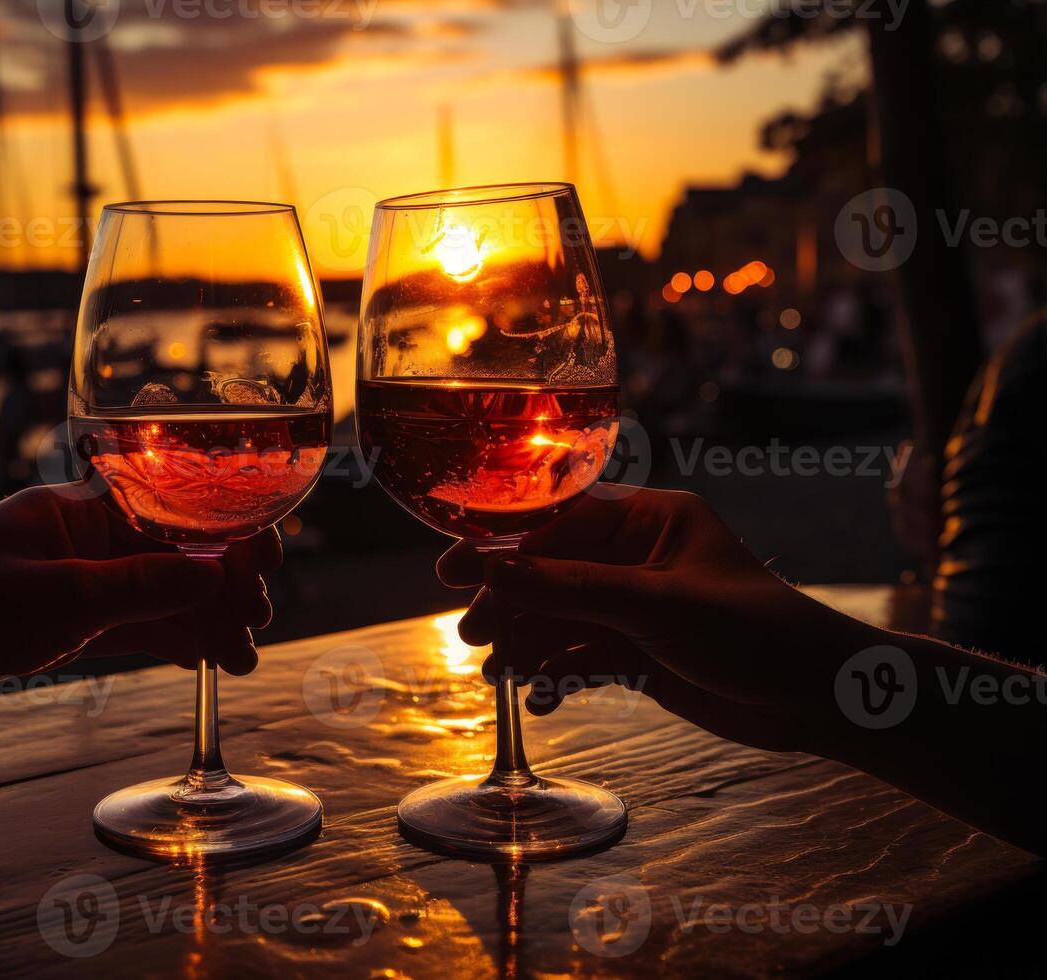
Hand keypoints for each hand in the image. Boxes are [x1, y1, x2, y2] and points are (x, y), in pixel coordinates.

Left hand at [0, 484, 281, 733]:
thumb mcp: (59, 598)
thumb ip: (144, 587)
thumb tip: (221, 574)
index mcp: (75, 508)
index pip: (170, 508)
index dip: (225, 532)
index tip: (268, 557)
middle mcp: (80, 538)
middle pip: (172, 553)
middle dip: (223, 583)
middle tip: (261, 616)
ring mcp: (73, 580)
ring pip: (157, 594)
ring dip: (203, 621)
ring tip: (243, 656)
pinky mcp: (62, 622)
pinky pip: (131, 625)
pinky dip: (169, 639)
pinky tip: (206, 656)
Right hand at [437, 489, 866, 753]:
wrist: (819, 700)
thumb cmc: (753, 630)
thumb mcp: (654, 604)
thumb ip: (568, 588)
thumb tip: (489, 570)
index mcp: (650, 518)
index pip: (558, 521)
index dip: (501, 545)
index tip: (451, 567)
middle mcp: (639, 556)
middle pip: (552, 572)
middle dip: (511, 602)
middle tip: (470, 632)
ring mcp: (639, 606)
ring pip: (563, 617)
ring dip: (528, 641)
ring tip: (495, 669)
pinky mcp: (643, 652)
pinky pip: (583, 654)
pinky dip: (557, 671)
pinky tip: (536, 693)